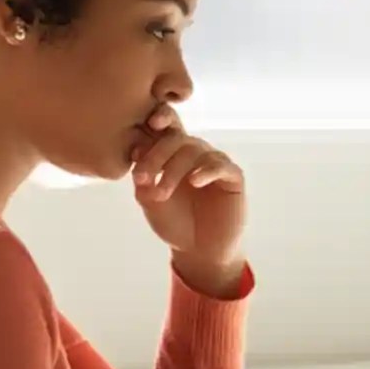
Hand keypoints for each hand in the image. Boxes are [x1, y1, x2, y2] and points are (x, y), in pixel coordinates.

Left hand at [130, 105, 246, 294]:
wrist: (198, 251)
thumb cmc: (174, 223)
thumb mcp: (148, 199)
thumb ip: (142, 175)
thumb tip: (136, 150)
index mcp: (173, 153)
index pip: (167, 126)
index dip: (160, 117)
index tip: (150, 123)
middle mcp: (195, 153)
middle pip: (177, 138)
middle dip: (156, 156)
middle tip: (143, 179)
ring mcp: (215, 164)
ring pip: (195, 151)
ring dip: (173, 170)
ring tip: (161, 194)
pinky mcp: (233, 178)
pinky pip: (220, 166)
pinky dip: (207, 170)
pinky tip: (194, 181)